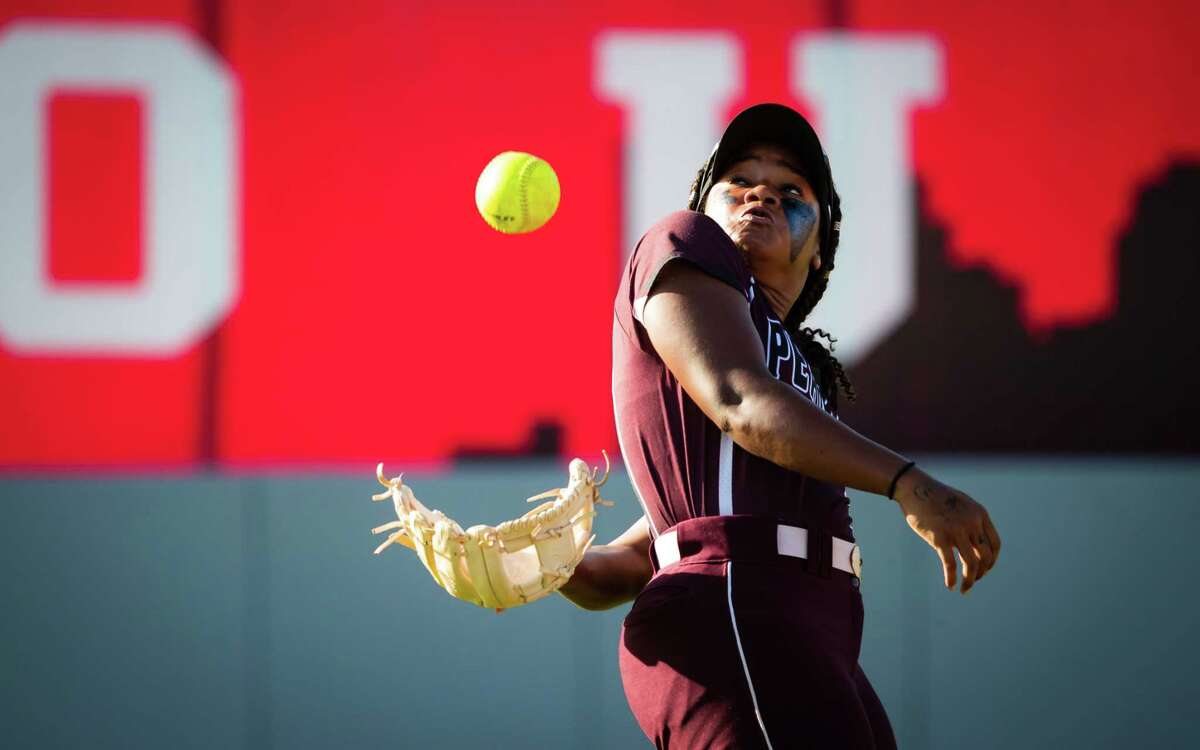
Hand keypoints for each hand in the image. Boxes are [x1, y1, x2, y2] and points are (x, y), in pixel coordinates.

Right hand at [892, 467, 1000, 593]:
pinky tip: (950, 586)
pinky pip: (949, 564)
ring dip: (970, 580)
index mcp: (979, 514)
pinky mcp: (939, 537)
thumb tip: (977, 541)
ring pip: (971, 563)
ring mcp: (956, 530)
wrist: (914, 487)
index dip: (991, 561)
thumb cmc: (935, 496)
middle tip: (972, 580)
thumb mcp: (961, 504)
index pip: (994, 545)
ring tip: (965, 589)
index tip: (983, 569)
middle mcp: (971, 523)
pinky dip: (952, 578)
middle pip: (985, 557)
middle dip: (981, 573)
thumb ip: (972, 520)